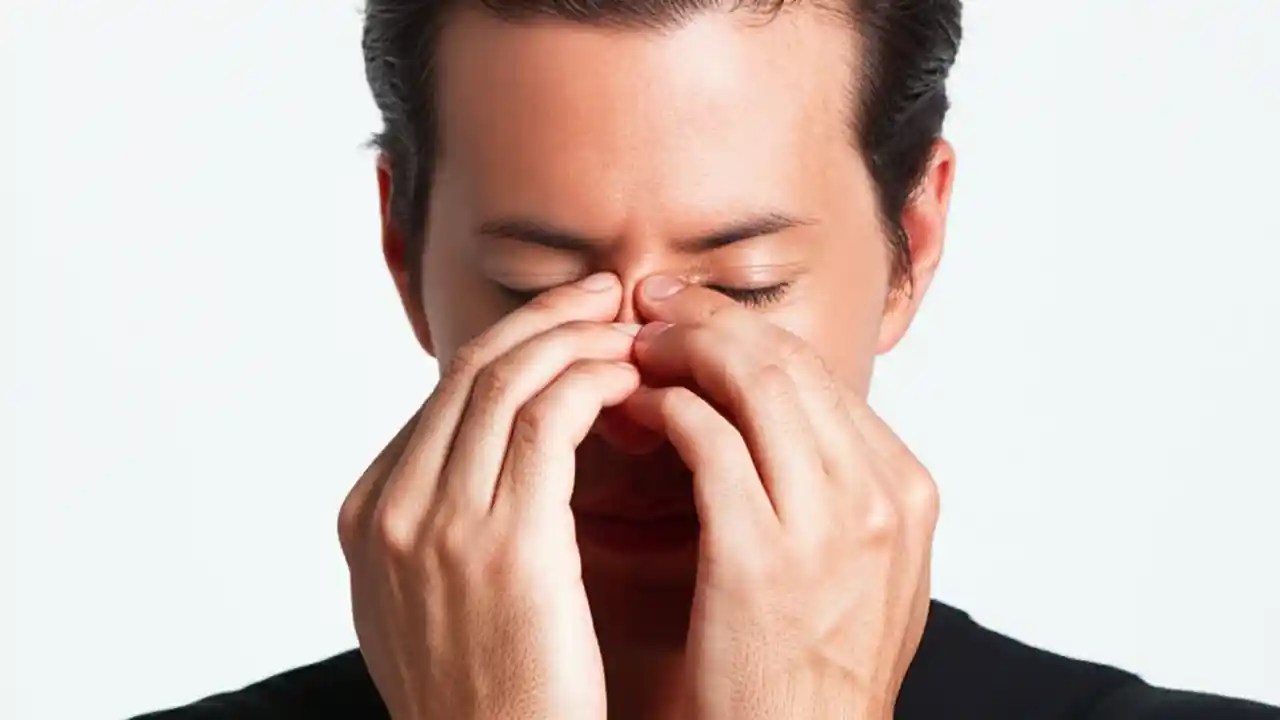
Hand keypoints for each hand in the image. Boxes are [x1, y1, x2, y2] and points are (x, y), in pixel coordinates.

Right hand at [337, 272, 640, 719]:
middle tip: (604, 296)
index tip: (567, 322)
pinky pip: (547, 421)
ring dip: (576, 341)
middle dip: (545, 319)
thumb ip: (444, 518)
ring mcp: (435, 525)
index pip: (443, 396)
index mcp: (368, 516)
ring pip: (507, 380)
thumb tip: (490, 451)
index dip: (511, 345)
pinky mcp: (503, 543)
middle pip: (470, 371)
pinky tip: (628, 377)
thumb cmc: (490, 693)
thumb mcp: (434, 598)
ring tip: (629, 330)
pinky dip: (591, 382)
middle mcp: (389, 511)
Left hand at [624, 276, 939, 719]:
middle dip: (712, 321)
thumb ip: (833, 490)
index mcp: (904, 492)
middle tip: (654, 306)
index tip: (698, 319)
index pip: (822, 375)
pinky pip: (708, 440)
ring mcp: (828, 525)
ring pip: (754, 380)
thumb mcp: (857, 573)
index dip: (749, 333)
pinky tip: (633, 408)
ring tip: (636, 346)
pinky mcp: (761, 555)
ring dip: (683, 350)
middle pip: (790, 362)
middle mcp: (880, 497)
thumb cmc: (810, 675)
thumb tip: (778, 418)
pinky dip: (664, 407)